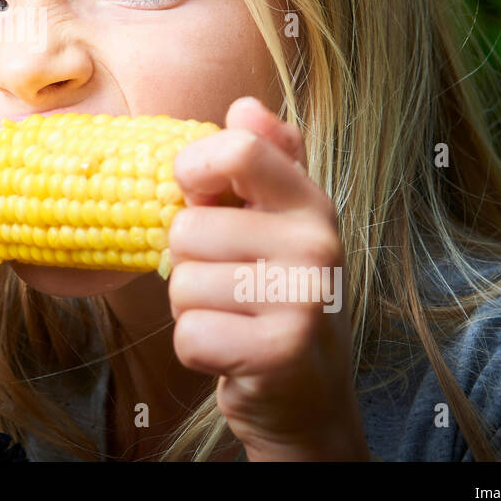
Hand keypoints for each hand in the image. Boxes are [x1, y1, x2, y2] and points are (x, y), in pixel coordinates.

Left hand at [166, 96, 370, 460]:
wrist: (308, 395)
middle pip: (187, 230)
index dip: (193, 172)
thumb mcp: (279, 222)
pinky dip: (196, 349)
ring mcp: (304, 300)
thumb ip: (263, 160)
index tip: (197, 198)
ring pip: (182, 285)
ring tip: (234, 318)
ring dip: (192, 309)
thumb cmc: (276, 295)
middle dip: (188, 265)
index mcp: (311, 203)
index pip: (236, 150)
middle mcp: (317, 244)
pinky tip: (233, 353)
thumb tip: (245, 105)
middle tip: (228, 286)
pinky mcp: (279, 352)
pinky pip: (189, 334)